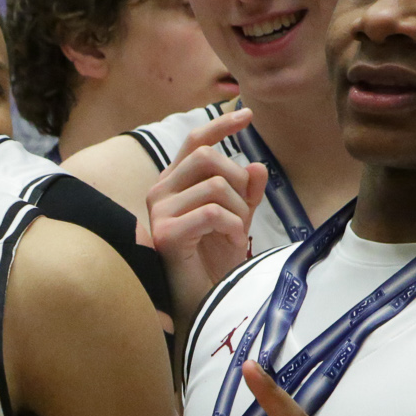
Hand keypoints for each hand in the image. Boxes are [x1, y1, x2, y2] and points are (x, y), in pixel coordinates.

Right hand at [145, 108, 268, 316]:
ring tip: (237, 232)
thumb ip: (247, 191)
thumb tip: (256, 165)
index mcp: (174, 182)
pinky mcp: (164, 234)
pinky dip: (232, 227)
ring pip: (214, 185)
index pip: (194, 141)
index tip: (247, 116)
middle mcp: (160, 191)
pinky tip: (231, 243)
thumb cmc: (214, 260)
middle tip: (245, 209)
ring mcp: (158, 212)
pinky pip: (212, 213)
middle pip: (206, 156)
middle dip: (237, 179)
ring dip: (239, 209)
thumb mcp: (238, 217)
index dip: (220, 125)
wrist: (201, 299)